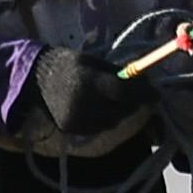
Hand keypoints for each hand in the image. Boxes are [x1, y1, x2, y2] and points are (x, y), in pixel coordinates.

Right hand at [19, 48, 155, 158]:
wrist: (36, 80)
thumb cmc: (70, 65)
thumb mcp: (95, 62)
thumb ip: (119, 73)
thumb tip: (146, 82)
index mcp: (89, 81)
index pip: (124, 93)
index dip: (144, 94)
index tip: (156, 95)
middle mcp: (83, 103)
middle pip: (122, 110)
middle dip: (134, 104)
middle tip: (138, 96)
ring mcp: (76, 119)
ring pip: (113, 122)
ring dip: (121, 113)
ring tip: (117, 101)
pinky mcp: (72, 129)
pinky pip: (100, 128)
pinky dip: (107, 120)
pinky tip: (102, 109)